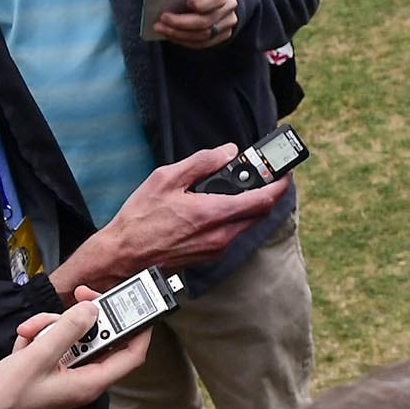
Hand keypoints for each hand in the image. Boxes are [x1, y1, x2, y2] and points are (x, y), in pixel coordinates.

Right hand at [0, 291, 151, 408]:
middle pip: (98, 338)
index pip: (131, 356)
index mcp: (90, 382)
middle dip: (82, 318)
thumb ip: (68, 330)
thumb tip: (92, 310)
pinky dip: (39, 337)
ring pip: (72, 336)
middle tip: (75, 297)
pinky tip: (22, 344)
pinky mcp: (51, 368)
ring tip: (28, 333)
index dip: (140, 331)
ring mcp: (66, 373)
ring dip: (51, 327)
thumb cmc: (9, 395)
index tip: (137, 307)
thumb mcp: (39, 357)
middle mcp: (83, 378)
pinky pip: (54, 343)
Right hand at [58, 145, 277, 296]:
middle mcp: (221, 235)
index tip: (286, 172)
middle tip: (260, 176)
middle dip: (265, 193)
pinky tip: (216, 207)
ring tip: (235, 188)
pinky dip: (233, 218)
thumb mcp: (166, 178)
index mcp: (214, 213)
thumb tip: (227, 151)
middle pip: (260, 212)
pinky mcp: (209, 256)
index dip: (280, 184)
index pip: (263, 200)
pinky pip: (231, 234)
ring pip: (246, 224)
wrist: (123, 257)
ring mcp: (216, 249)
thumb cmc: (140, 219)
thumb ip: (201, 162)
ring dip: (248, 206)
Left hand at [153, 0, 238, 49]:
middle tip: (161, 20)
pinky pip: (203, 43)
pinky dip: (186, 41)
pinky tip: (171, 36)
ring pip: (203, 35)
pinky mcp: (222, 35)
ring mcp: (226, 23)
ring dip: (180, 34)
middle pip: (206, 21)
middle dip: (181, 23)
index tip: (186, 3)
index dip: (202, 3)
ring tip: (160, 29)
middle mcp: (228, 7)